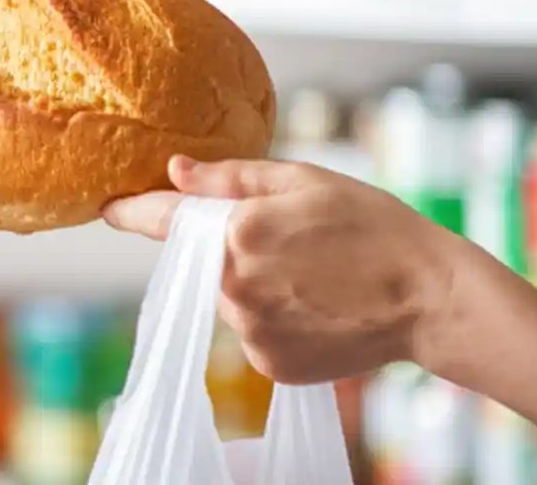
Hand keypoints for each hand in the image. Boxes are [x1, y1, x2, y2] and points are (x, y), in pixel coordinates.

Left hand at [104, 156, 463, 383]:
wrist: (428, 296)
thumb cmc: (372, 225)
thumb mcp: (303, 180)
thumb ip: (231, 179)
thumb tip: (175, 171)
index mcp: (238, 232)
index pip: (167, 222)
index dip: (134, 212)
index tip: (108, 208)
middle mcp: (234, 287)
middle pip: (204, 263)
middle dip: (231, 249)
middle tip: (291, 241)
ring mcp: (250, 332)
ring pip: (228, 300)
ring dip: (252, 286)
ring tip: (312, 275)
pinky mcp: (268, 364)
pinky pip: (252, 333)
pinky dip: (272, 319)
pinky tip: (315, 305)